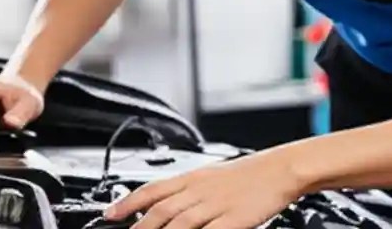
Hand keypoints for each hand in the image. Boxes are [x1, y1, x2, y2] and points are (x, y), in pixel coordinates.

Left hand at [106, 150, 304, 228]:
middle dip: (138, 228)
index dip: (128, 203)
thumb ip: (191, 190)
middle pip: (160, 212)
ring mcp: (215, 206)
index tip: (110, 215)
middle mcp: (199, 191)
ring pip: (177, 224)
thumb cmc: (251, 174)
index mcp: (194, 177)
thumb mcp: (215, 175)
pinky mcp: (232, 219)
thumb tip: (169, 202)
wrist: (281, 168)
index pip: (152, 189)